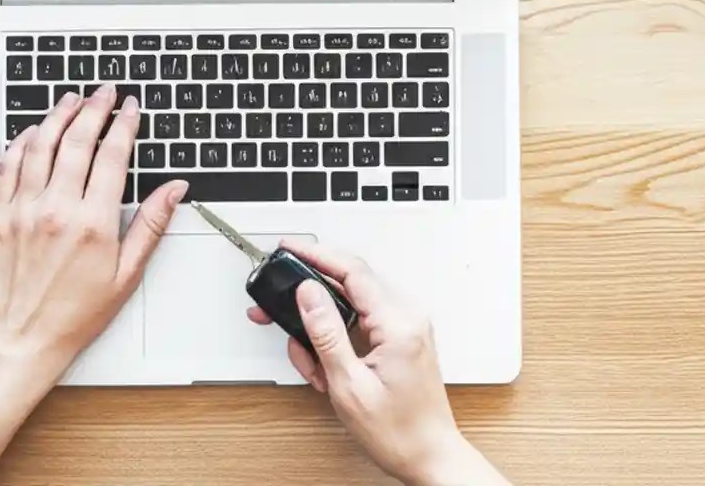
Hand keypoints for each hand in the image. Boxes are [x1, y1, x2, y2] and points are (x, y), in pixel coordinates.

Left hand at [0, 86, 187, 485]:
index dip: (124, 124)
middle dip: (94, 108)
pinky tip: (33, 132)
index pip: (113, 155)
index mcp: (94, 223)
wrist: (19, 338)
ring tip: (71, 100)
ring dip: (58, 116)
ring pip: (40, 145)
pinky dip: (22, 143)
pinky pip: (8, 166)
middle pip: (77, 140)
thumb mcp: (126, 275)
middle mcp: (56, 210)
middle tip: (104, 92)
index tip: (130, 108)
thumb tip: (174, 190)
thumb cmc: (73, 314)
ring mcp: (23, 210)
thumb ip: (150, 226)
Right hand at [246, 242, 506, 485]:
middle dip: (308, 299)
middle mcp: (407, 317)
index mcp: (399, 324)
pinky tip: (327, 367)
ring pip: (349, 306)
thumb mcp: (349, 385)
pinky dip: (336, 339)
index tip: (289, 249)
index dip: (316, 255)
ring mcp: (405, 326)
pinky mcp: (400, 336)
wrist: (429, 456)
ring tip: (313, 366)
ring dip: (321, 329)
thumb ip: (326, 334)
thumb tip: (308, 293)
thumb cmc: (399, 432)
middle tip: (275, 309)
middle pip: (348, 284)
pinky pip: (359, 322)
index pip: (352, 271)